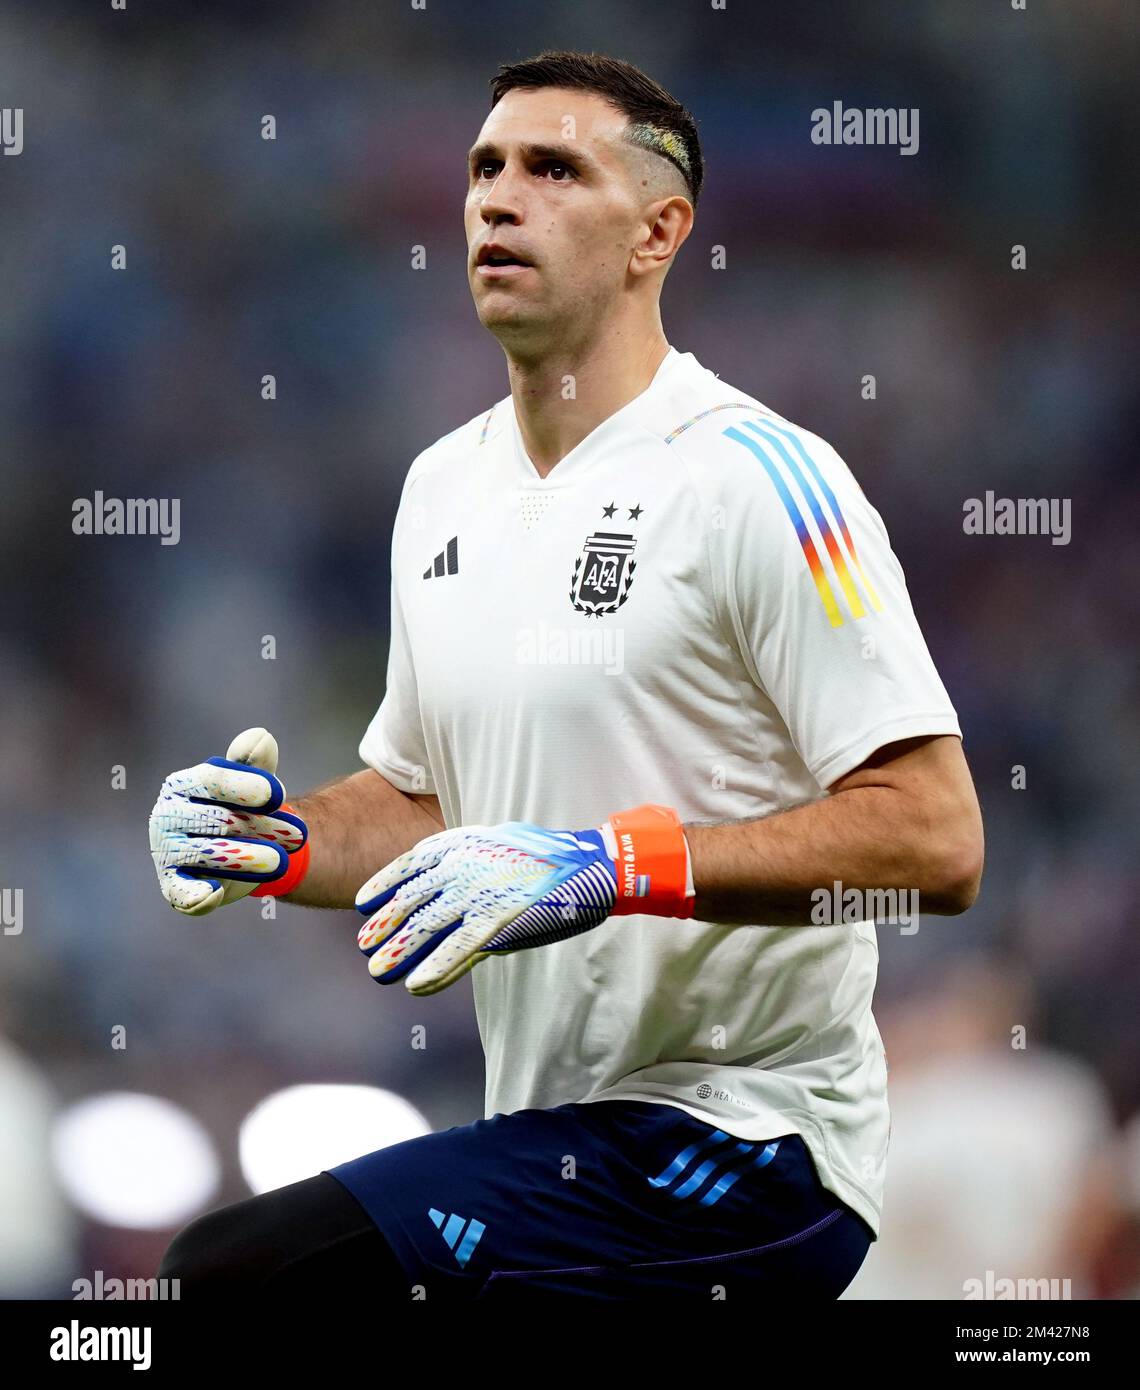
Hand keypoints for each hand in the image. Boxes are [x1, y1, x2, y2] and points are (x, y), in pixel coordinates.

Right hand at [149, 727, 307, 915]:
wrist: (242, 849)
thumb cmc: (245, 809)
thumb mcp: (254, 781)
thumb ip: (255, 761)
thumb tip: (260, 739)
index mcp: (183, 784)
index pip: (214, 780)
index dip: (248, 786)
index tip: (279, 795)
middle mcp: (167, 816)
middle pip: (219, 819)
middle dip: (264, 827)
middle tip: (300, 835)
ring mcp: (167, 852)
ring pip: (211, 855)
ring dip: (250, 859)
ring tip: (283, 861)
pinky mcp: (173, 885)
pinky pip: (181, 892)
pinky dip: (195, 895)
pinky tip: (214, 893)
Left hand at [355, 806, 692, 995]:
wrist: (592, 863)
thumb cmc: (549, 857)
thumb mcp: (500, 845)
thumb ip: (470, 860)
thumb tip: (446, 874)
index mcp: (462, 843)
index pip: (409, 864)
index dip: (383, 885)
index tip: (362, 904)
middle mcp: (463, 866)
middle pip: (410, 900)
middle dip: (384, 926)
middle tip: (364, 946)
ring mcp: (478, 893)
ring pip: (425, 928)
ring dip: (398, 953)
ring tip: (378, 972)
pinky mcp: (497, 921)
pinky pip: (456, 950)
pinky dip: (434, 969)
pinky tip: (416, 986)